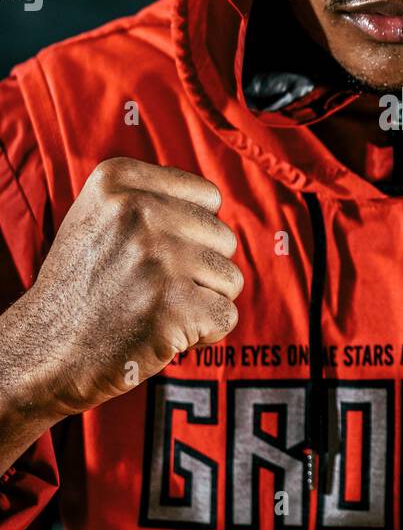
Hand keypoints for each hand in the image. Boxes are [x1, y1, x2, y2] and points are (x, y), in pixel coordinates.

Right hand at [9, 157, 241, 417]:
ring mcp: (156, 257)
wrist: (45, 351)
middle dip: (200, 271)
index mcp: (118, 178)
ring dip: (203, 303)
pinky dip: (204, 333)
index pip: (208, 197)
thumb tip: (214, 202)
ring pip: (230, 278)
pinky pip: (226, 315)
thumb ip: (151, 197)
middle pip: (223, 237)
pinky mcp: (172, 305)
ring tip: (155, 311)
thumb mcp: (98, 217)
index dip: (191, 234)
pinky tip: (163, 334)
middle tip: (151, 291)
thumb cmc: (83, 287)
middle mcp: (138, 210)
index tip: (152, 256)